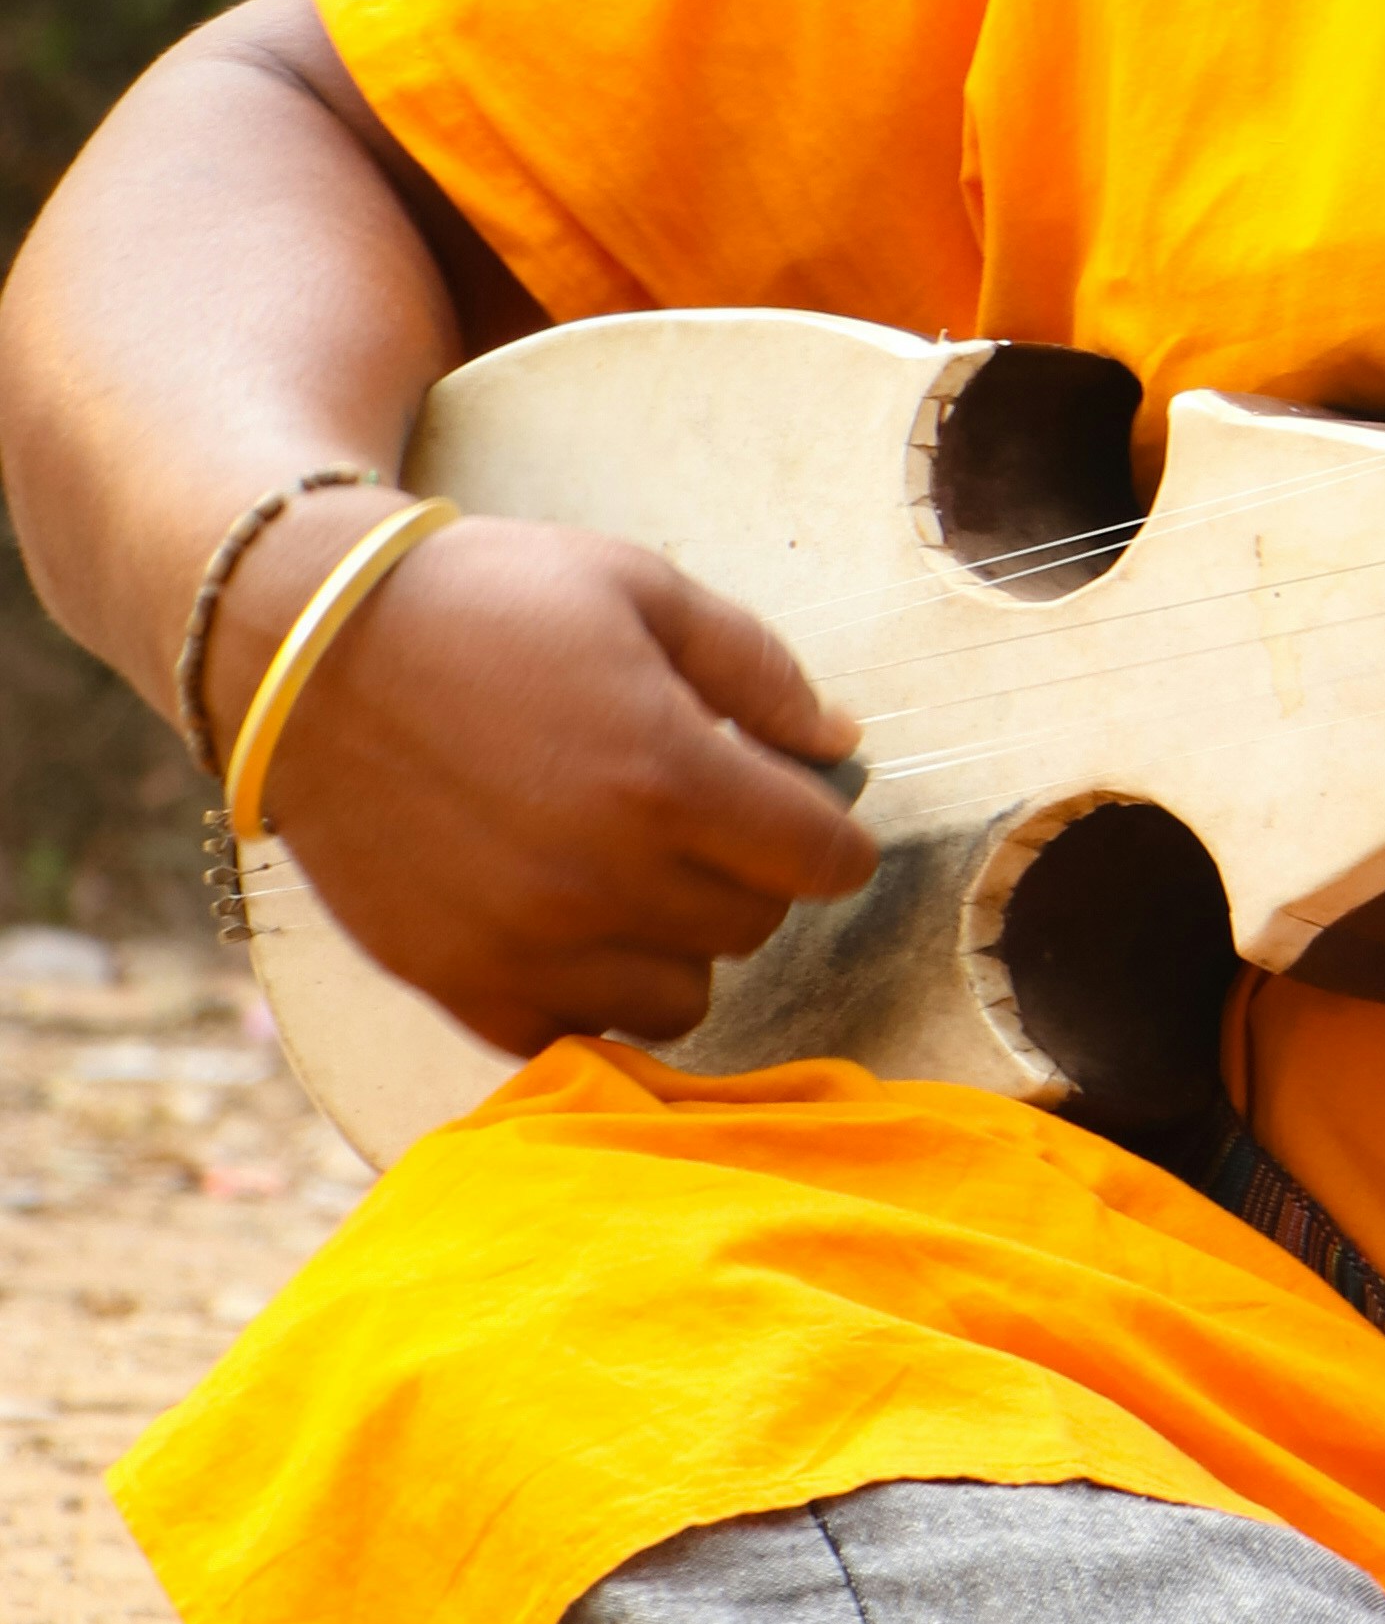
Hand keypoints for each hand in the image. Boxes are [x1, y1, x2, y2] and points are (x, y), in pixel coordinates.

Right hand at [209, 499, 875, 1057]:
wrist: (304, 648)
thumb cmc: (484, 601)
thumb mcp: (641, 590)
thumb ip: (760, 671)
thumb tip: (841, 742)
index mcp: (667, 774)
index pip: (822, 860)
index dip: (835, 836)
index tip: (814, 815)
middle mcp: (604, 877)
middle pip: (754, 925)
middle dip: (749, 872)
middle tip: (697, 817)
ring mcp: (527, 943)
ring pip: (680, 998)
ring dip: (676, 942)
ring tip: (631, 872)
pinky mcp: (457, 983)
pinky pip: (575, 1033)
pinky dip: (591, 991)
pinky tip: (571, 923)